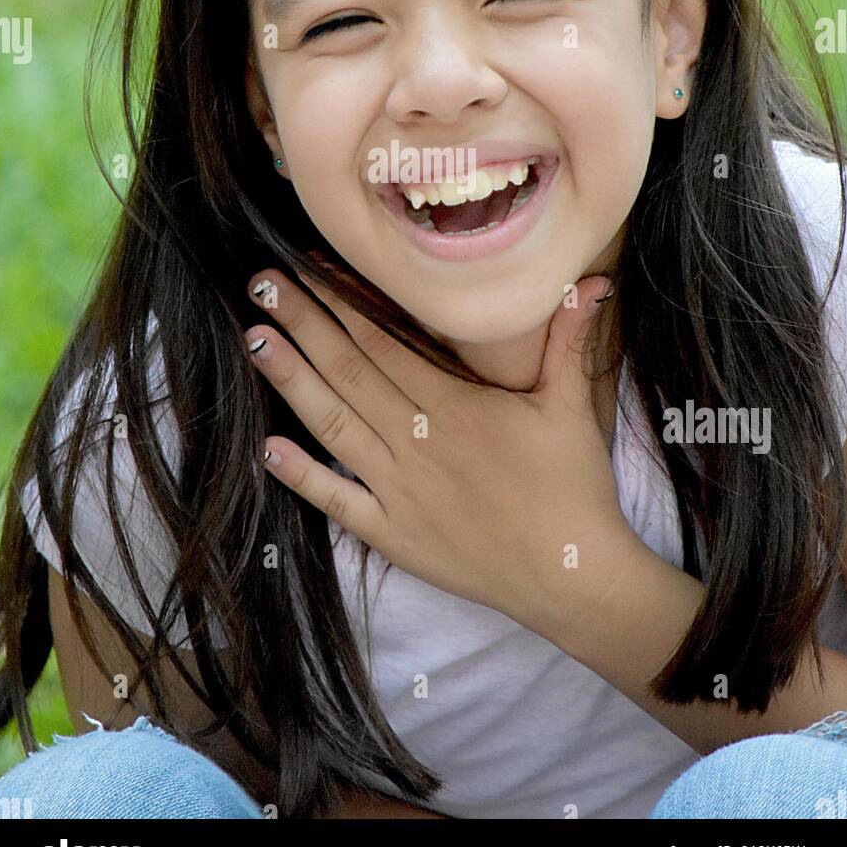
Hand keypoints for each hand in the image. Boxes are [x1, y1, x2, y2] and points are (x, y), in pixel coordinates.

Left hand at [244, 266, 635, 645]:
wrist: (572, 579)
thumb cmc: (573, 489)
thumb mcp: (572, 406)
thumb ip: (569, 339)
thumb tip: (591, 279)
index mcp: (455, 407)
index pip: (385, 341)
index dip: (344, 302)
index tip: (312, 267)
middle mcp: (417, 444)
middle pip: (348, 372)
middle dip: (303, 323)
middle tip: (262, 282)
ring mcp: (399, 492)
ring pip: (333, 425)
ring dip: (291, 381)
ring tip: (255, 340)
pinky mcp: (394, 535)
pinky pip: (338, 502)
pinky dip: (301, 476)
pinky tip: (267, 448)